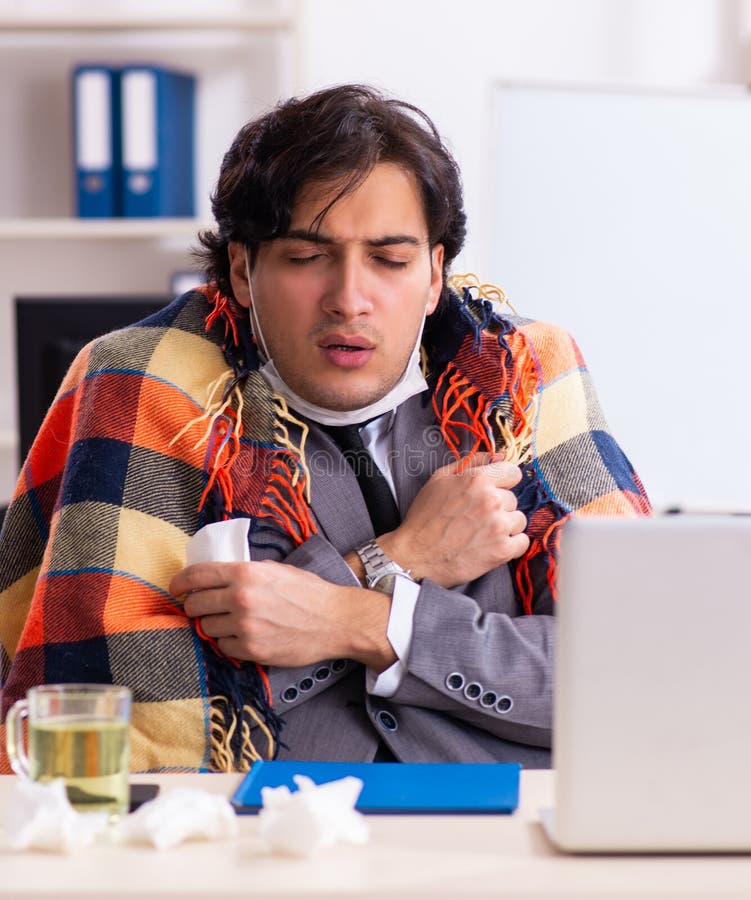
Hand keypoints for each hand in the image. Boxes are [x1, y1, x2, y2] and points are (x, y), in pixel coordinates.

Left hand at [168, 560, 395, 670]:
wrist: (335, 620)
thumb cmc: (308, 592)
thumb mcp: (275, 569)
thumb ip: (244, 572)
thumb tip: (216, 576)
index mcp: (245, 573)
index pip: (196, 576)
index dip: (179, 582)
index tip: (175, 588)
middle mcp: (241, 598)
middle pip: (195, 604)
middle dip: (195, 606)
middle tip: (202, 607)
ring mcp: (245, 627)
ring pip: (207, 627)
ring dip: (214, 625)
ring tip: (232, 622)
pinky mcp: (252, 650)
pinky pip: (223, 647)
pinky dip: (230, 642)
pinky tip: (245, 636)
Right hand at [379, 453, 528, 587]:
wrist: (415, 556)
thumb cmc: (425, 517)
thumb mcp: (440, 479)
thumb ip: (472, 462)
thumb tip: (501, 455)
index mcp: (477, 480)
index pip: (513, 472)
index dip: (502, 481)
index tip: (493, 491)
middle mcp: (491, 500)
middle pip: (513, 498)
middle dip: (499, 506)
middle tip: (476, 518)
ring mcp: (498, 526)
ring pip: (519, 520)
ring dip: (505, 526)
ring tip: (482, 533)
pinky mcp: (502, 550)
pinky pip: (522, 542)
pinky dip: (511, 545)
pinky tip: (492, 545)